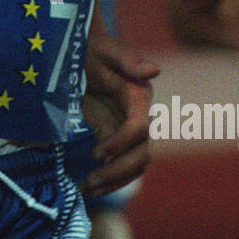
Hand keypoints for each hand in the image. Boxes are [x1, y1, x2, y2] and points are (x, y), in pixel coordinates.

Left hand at [81, 29, 158, 199]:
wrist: (82, 50)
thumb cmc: (93, 46)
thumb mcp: (106, 49)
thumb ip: (129, 60)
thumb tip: (155, 70)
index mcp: (139, 97)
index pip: (139, 128)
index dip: (121, 143)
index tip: (94, 153)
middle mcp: (140, 116)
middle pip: (141, 154)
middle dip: (118, 172)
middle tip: (89, 182)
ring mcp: (130, 130)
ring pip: (135, 165)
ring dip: (114, 182)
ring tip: (87, 191)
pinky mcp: (117, 138)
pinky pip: (122, 165)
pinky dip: (110, 180)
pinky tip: (89, 189)